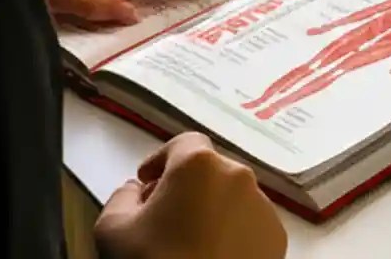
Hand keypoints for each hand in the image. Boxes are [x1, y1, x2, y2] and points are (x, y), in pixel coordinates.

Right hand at [95, 133, 286, 258]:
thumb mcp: (112, 229)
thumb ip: (121, 197)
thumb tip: (135, 190)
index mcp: (199, 165)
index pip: (183, 144)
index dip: (162, 160)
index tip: (148, 182)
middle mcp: (239, 177)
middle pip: (209, 171)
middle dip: (186, 187)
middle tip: (164, 215)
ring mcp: (263, 207)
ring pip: (232, 197)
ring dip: (212, 208)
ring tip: (190, 240)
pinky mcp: (277, 237)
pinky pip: (250, 223)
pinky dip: (233, 231)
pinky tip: (213, 254)